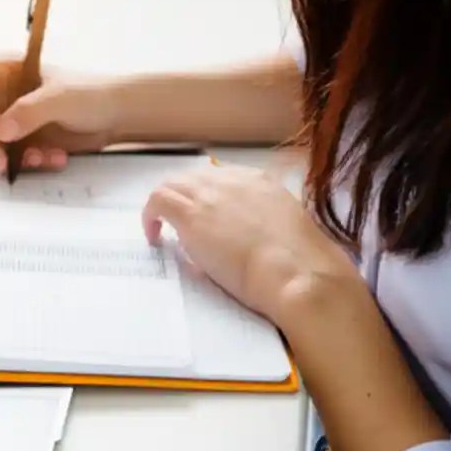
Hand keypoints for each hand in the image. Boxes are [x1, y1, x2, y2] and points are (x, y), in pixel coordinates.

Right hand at [0, 59, 118, 172]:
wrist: (115, 117)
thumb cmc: (90, 94)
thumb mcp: (61, 98)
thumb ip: (30, 110)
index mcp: (1, 71)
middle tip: (2, 163)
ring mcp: (4, 122)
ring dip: (8, 158)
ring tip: (41, 159)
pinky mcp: (15, 144)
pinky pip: (6, 160)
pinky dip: (28, 164)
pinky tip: (54, 158)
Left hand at [141, 164, 363, 326]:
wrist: (297, 273)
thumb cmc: (301, 265)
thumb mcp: (284, 229)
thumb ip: (261, 224)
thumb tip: (240, 237)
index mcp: (261, 181)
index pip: (220, 178)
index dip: (206, 196)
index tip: (203, 216)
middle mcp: (233, 180)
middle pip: (193, 177)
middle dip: (182, 197)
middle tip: (176, 223)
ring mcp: (210, 194)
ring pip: (171, 185)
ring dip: (164, 206)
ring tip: (161, 230)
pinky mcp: (191, 214)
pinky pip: (157, 202)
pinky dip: (150, 216)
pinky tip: (154, 237)